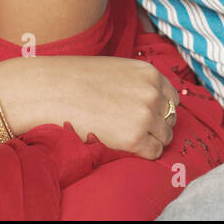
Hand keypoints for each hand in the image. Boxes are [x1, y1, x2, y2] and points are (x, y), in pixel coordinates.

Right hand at [0, 55, 179, 159]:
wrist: (51, 91)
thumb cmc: (77, 79)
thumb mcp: (116, 70)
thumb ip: (137, 83)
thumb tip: (149, 100)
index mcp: (149, 73)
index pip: (173, 98)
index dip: (161, 109)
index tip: (148, 115)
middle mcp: (152, 94)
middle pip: (170, 119)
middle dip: (157, 125)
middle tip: (135, 129)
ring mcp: (145, 116)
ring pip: (165, 137)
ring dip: (151, 140)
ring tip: (126, 137)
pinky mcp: (134, 139)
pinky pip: (154, 153)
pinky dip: (143, 153)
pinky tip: (124, 145)